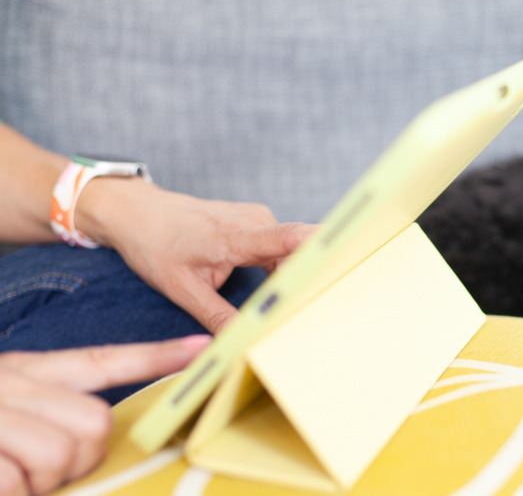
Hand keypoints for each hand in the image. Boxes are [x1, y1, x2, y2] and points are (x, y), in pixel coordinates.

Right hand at [0, 335, 210, 495]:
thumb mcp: (8, 402)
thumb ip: (54, 409)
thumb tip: (99, 432)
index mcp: (29, 370)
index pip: (103, 360)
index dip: (156, 357)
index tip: (201, 349)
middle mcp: (14, 383)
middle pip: (96, 421)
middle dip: (84, 455)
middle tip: (49, 469)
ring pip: (62, 453)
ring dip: (44, 480)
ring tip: (18, 476)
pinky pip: (17, 481)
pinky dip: (13, 491)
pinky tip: (3, 483)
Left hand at [77, 179, 314, 331]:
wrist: (137, 212)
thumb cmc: (155, 244)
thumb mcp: (181, 289)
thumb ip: (218, 316)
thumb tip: (243, 343)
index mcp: (233, 237)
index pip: (289, 238)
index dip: (322, 246)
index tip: (352, 255)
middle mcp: (254, 221)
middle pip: (299, 250)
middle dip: (317, 275)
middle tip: (331, 306)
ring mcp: (258, 219)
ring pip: (292, 252)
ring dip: (300, 275)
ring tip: (309, 303)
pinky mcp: (257, 224)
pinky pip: (282, 248)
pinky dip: (287, 268)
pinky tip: (288, 290)